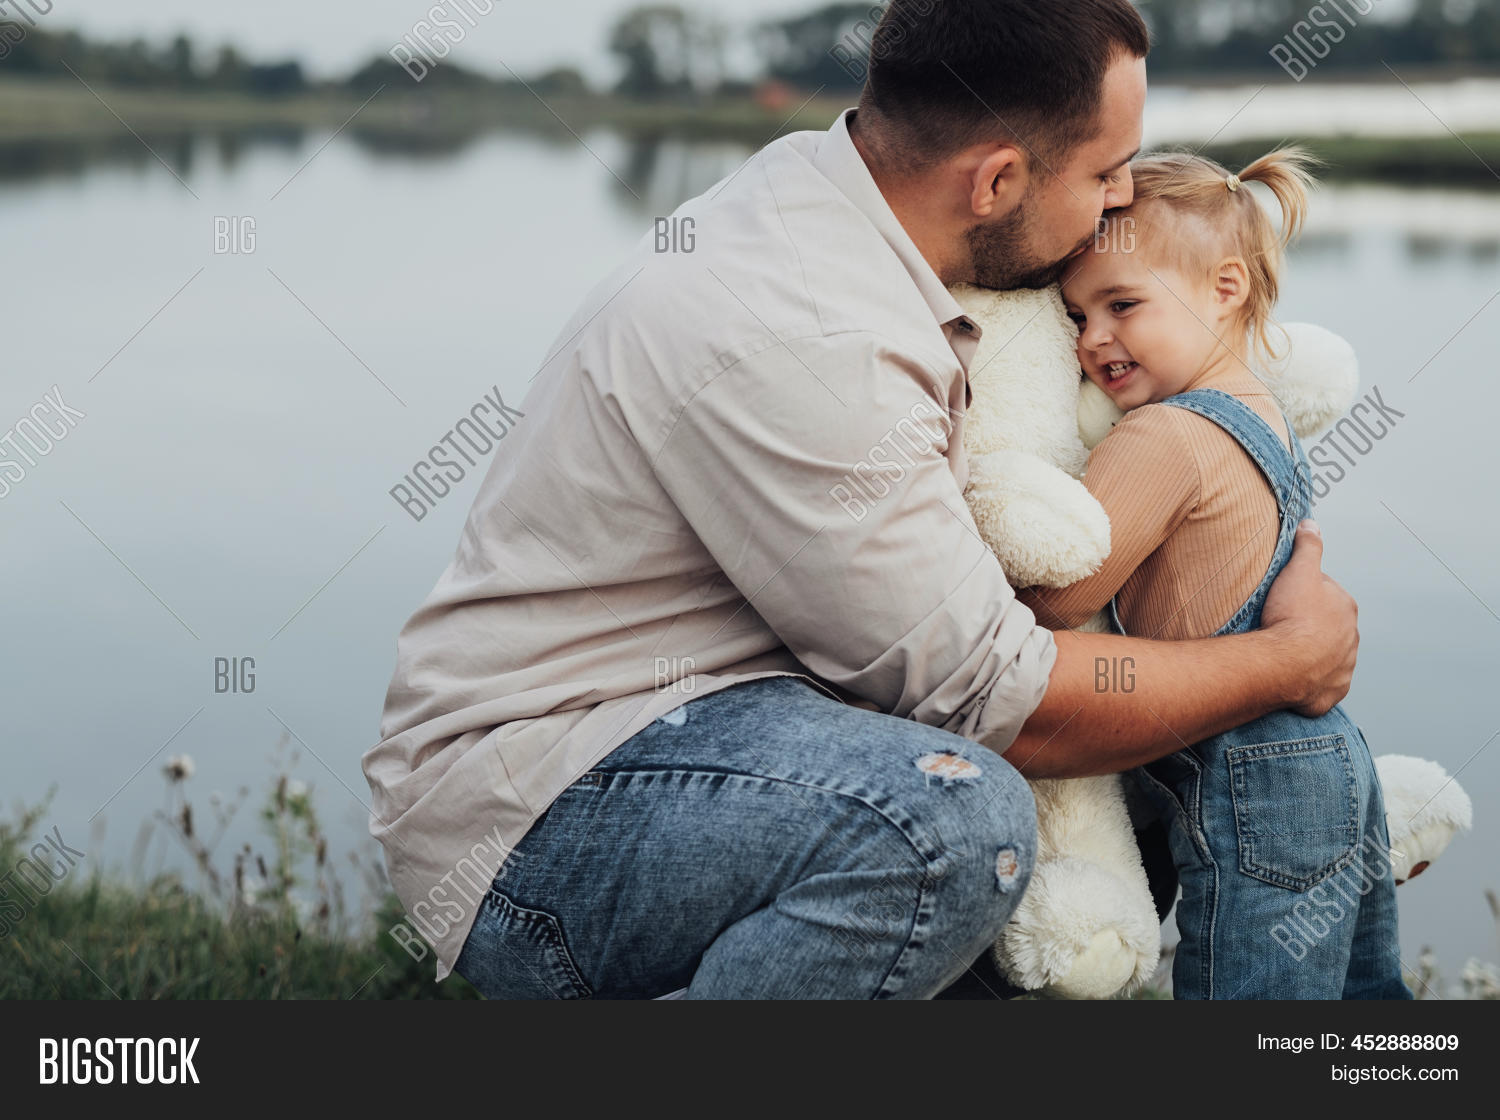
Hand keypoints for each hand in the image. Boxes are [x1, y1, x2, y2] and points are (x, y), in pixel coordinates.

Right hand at [1261, 520, 1358, 716]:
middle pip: (1328, 626)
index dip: (1303, 594)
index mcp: (1346, 607)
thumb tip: (1312, 523)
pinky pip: (1322, 684)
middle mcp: (1351, 638)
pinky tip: (1292, 676)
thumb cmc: (1291, 617)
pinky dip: (1310, 681)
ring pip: (1327, 656)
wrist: (1284, 665)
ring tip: (1283, 652)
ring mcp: (1343, 667)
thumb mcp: (1297, 571)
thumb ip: (1307, 546)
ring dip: (1310, 654)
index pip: (1326, 594)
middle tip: (1280, 625)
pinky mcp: (1331, 692)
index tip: (1284, 600)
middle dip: (1309, 626)